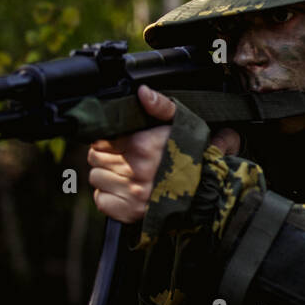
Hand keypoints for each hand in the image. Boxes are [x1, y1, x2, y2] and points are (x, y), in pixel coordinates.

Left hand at [87, 85, 240, 223]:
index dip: (109, 139)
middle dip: (106, 155)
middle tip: (126, 157)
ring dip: (108, 175)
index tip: (122, 142)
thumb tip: (142, 92)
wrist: (209, 190)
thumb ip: (161, 106)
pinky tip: (127, 190)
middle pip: (95, 157)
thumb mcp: (184, 122)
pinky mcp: (129, 212)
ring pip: (96, 178)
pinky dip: (109, 196)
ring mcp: (132, 192)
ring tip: (128, 174)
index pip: (101, 138)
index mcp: (143, 144)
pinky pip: (101, 200)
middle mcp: (135, 169)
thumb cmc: (196, 154)